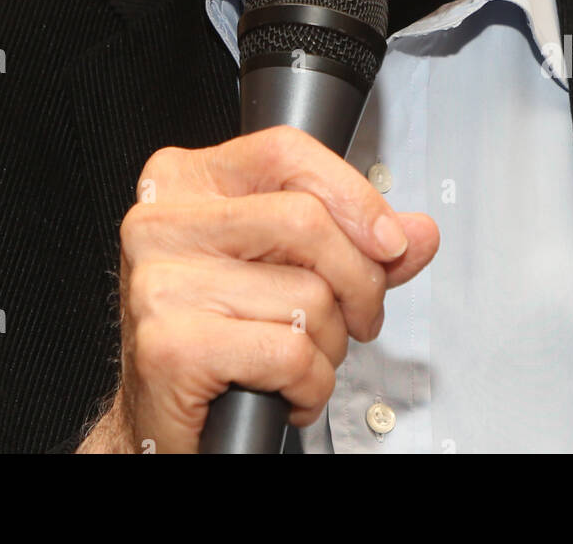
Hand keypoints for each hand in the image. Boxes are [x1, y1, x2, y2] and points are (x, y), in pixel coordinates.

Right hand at [76, 125, 439, 452]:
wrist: (157, 420)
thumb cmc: (214, 333)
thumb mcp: (280, 267)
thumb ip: (351, 244)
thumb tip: (416, 232)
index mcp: (183, 182)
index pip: (284, 153)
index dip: (352, 194)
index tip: (388, 240)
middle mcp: (161, 222)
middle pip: (306, 221)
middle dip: (359, 281)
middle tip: (359, 317)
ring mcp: (162, 282)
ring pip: (307, 295)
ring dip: (331, 345)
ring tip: (303, 357)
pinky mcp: (171, 345)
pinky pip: (289, 353)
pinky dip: (309, 384)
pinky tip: (285, 388)